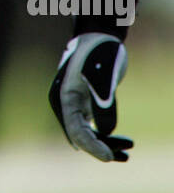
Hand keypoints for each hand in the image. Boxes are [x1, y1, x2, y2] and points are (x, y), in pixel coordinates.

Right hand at [48, 33, 132, 161]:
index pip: (75, 130)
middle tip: (125, 156)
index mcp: (63, 97)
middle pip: (81, 135)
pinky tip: (124, 141)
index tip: (109, 157)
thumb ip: (104, 103)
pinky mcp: (85, 103)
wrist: (101, 35)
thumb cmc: (100, 52)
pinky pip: (93, 125)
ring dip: (107, 143)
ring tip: (129, 150)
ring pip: (88, 132)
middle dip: (101, 147)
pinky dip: (107, 134)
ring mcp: (74, 104)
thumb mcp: (104, 77)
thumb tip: (104, 130)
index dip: (92, 146)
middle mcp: (65, 103)